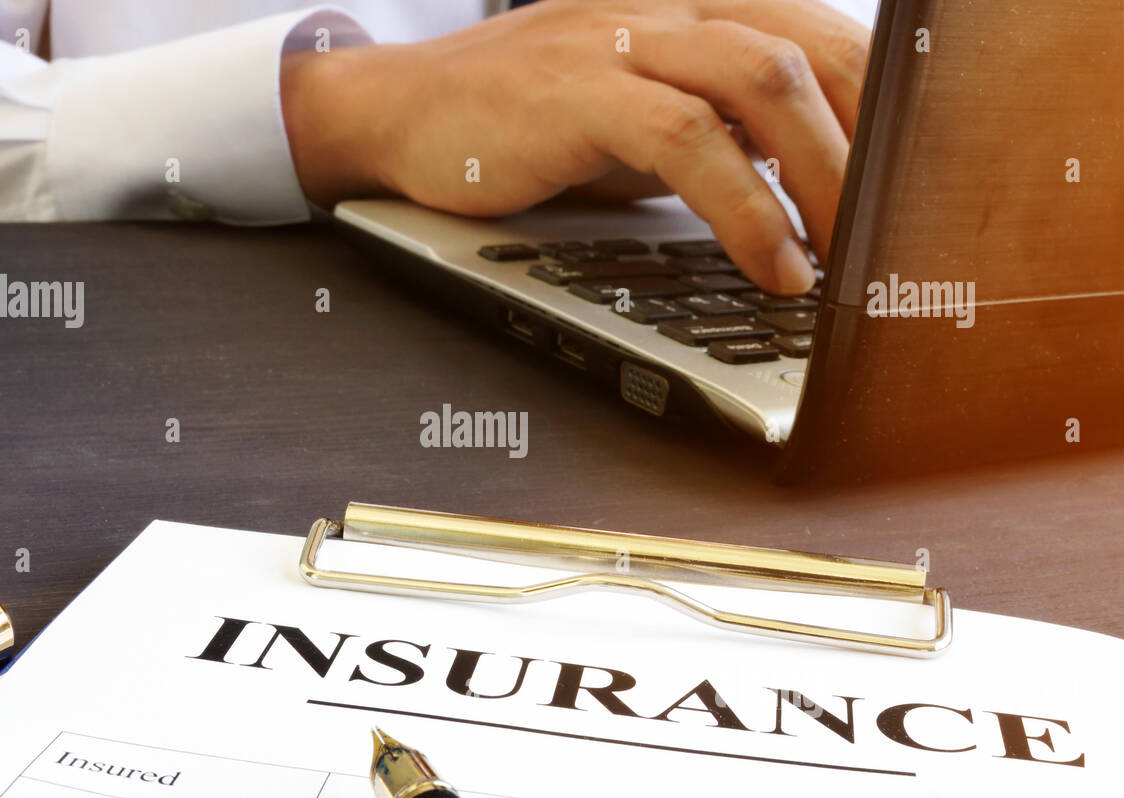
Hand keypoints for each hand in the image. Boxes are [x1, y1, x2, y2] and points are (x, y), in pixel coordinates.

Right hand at [281, 0, 869, 293]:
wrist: (401, 112)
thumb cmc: (522, 122)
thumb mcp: (635, 115)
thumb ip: (714, 130)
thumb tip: (798, 180)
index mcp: (690, 5)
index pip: (818, 34)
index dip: (877, 108)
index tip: (905, 183)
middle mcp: (667, 4)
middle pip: (811, 45)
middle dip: (865, 144)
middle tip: (885, 232)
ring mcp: (621, 40)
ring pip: (762, 78)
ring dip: (822, 174)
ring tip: (842, 255)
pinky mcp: (578, 91)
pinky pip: (688, 138)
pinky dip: (746, 207)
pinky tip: (773, 263)